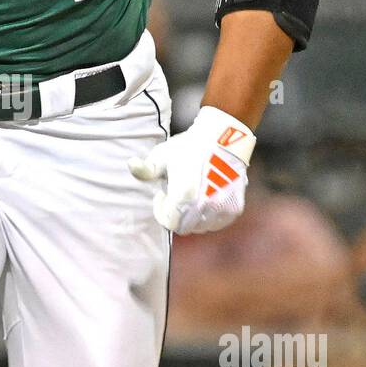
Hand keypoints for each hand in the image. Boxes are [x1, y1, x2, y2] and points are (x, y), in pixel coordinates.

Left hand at [128, 106, 255, 234]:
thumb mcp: (162, 156)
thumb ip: (145, 169)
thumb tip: (131, 164)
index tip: (162, 194)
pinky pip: (217, 223)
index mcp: (184, 196)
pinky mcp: (234, 208)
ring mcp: (222, 208)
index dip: (161, 211)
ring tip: (192, 194)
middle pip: (184, 228)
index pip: (168, 223)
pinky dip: (210, 216)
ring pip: (201, 227)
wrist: (223, 139)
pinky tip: (206, 197)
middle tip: (177, 195)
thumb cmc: (188, 148)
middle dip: (176, 215)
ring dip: (193, 217)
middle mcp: (204, 206)